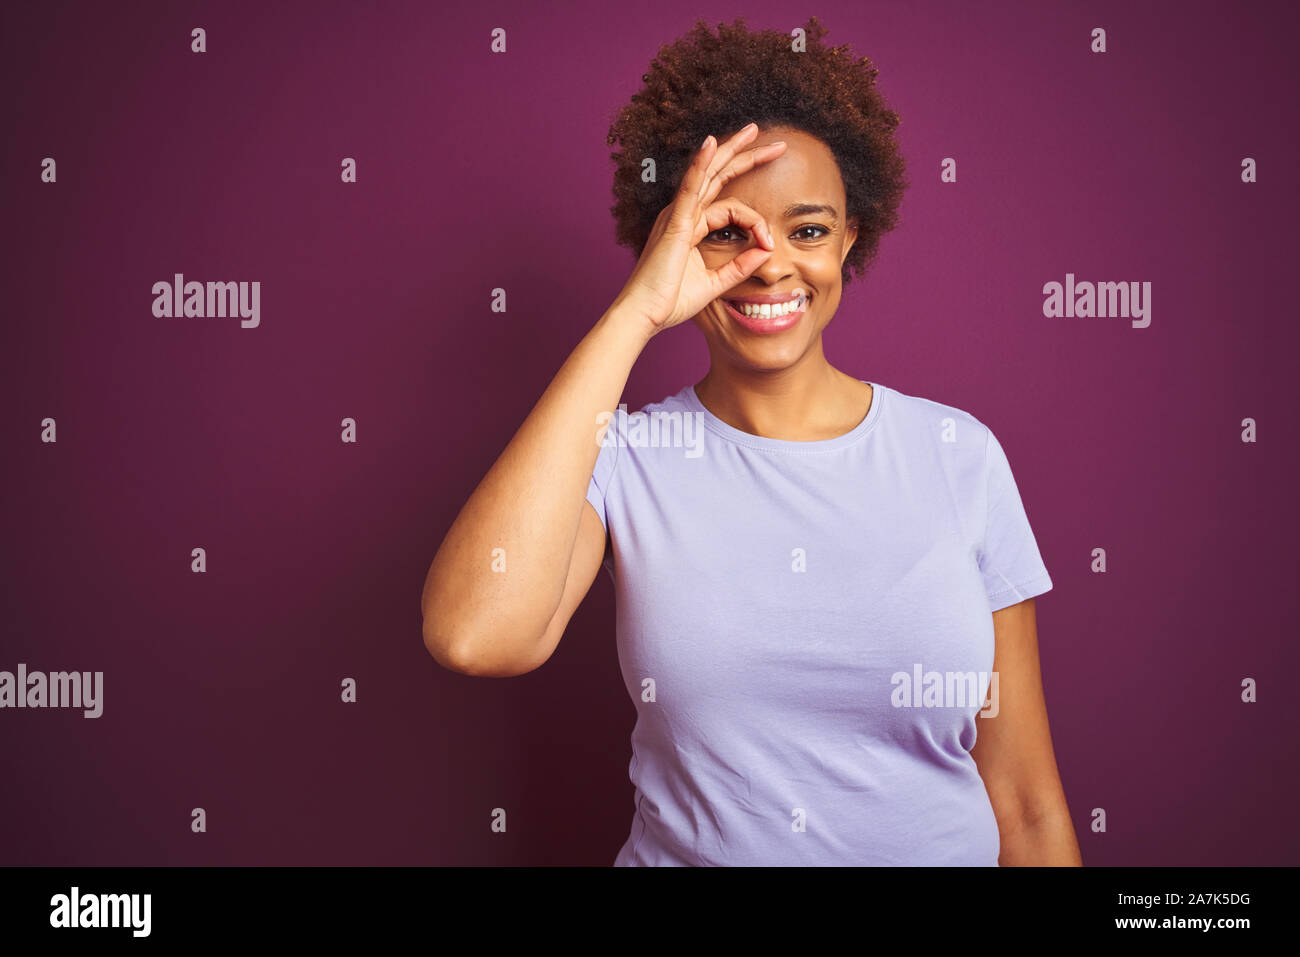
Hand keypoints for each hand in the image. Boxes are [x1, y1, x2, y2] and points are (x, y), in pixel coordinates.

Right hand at [611, 123, 787, 336]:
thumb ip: (740, 267)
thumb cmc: (669, 302)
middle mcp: (683, 215)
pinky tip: (711, 143)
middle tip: (774, 142)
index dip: (757, 222)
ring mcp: (678, 216)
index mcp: (690, 227)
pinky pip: (690, 187)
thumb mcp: (714, 283)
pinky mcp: (675, 224)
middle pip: (719, 176)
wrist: (644, 315)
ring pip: (709, 173)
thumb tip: (767, 251)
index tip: (769, 244)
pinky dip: (700, 164)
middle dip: (746, 156)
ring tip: (753, 130)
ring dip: (732, 150)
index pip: (732, 208)